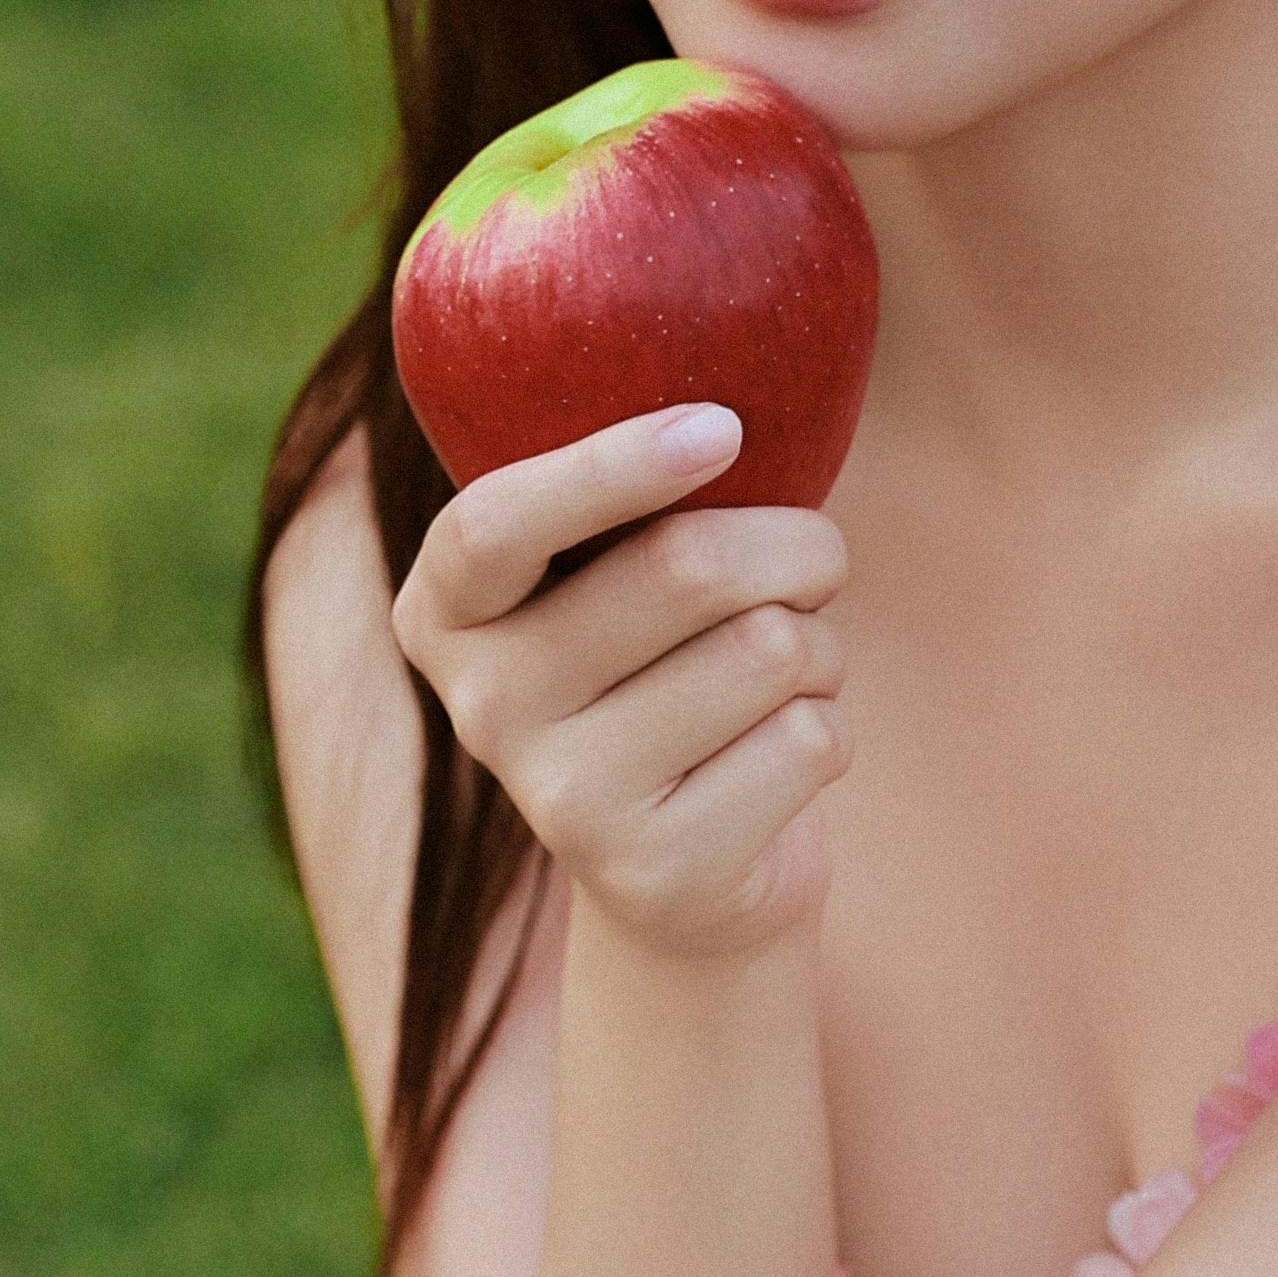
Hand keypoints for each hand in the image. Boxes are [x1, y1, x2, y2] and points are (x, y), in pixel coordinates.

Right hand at [393, 404, 850, 963]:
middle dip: (797, 547)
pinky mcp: (654, 871)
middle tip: (815, 563)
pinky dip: (831, 732)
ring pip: (767, 650)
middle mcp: (479, 706)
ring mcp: (559, 800)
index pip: (498, 523)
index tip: (721, 428)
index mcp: (446, 608)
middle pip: (683, 568)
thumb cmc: (672, 668)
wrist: (685, 877)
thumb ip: (640, 497)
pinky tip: (779, 763)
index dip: (612, 468)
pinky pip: (808, 740)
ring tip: (781, 682)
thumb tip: (730, 398)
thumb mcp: (624, 577)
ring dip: (819, 649)